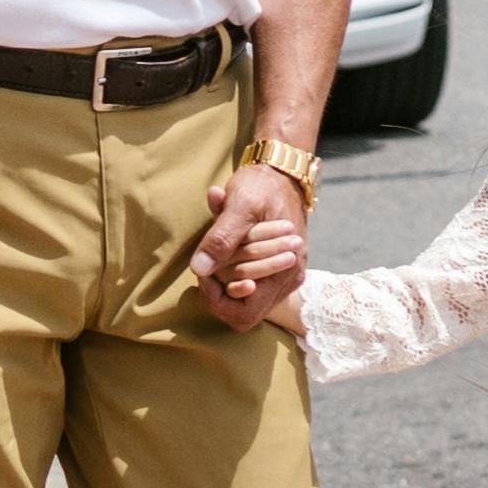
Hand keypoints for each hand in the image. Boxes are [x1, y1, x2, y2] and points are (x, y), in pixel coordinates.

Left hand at [191, 164, 305, 328]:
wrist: (282, 173)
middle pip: (242, 312)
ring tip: (218, 253)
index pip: (244, 313)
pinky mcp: (278, 271)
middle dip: (219, 291)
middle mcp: (288, 280)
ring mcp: (284, 277)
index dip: (218, 300)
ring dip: (225, 281)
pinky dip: (233, 273)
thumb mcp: (240, 204)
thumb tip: (199, 269)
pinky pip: (251, 286)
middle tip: (207, 262)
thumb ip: (221, 238)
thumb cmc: (262, 186)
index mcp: (285, 269)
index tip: (205, 271)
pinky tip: (227, 251)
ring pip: (245, 301)